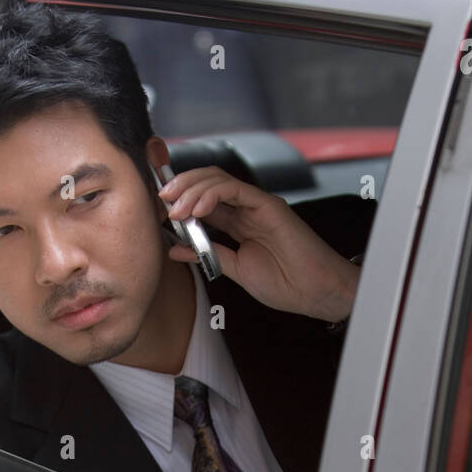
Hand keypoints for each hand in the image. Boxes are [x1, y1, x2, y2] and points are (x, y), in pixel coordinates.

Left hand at [158, 166, 360, 323]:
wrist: (313, 291)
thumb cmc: (284, 283)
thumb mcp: (235, 270)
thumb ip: (207, 255)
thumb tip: (176, 248)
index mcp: (238, 223)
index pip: (204, 201)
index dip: (180, 201)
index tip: (159, 211)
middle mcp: (246, 209)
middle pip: (207, 183)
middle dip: (180, 188)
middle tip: (161, 201)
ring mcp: (256, 204)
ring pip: (217, 180)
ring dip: (191, 190)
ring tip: (176, 208)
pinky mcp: (267, 204)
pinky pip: (234, 189)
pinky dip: (212, 194)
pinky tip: (197, 209)